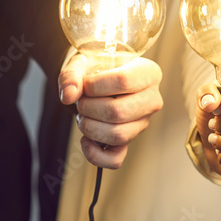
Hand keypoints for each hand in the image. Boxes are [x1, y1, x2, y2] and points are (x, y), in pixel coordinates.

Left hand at [58, 53, 162, 168]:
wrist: (98, 78)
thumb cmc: (96, 67)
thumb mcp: (82, 61)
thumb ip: (72, 74)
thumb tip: (69, 96)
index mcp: (148, 73)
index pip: (124, 81)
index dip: (95, 86)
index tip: (84, 84)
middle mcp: (152, 100)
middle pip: (119, 112)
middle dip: (89, 108)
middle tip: (81, 101)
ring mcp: (142, 123)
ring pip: (118, 136)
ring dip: (89, 127)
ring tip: (83, 115)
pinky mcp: (129, 140)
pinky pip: (115, 159)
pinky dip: (95, 155)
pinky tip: (85, 140)